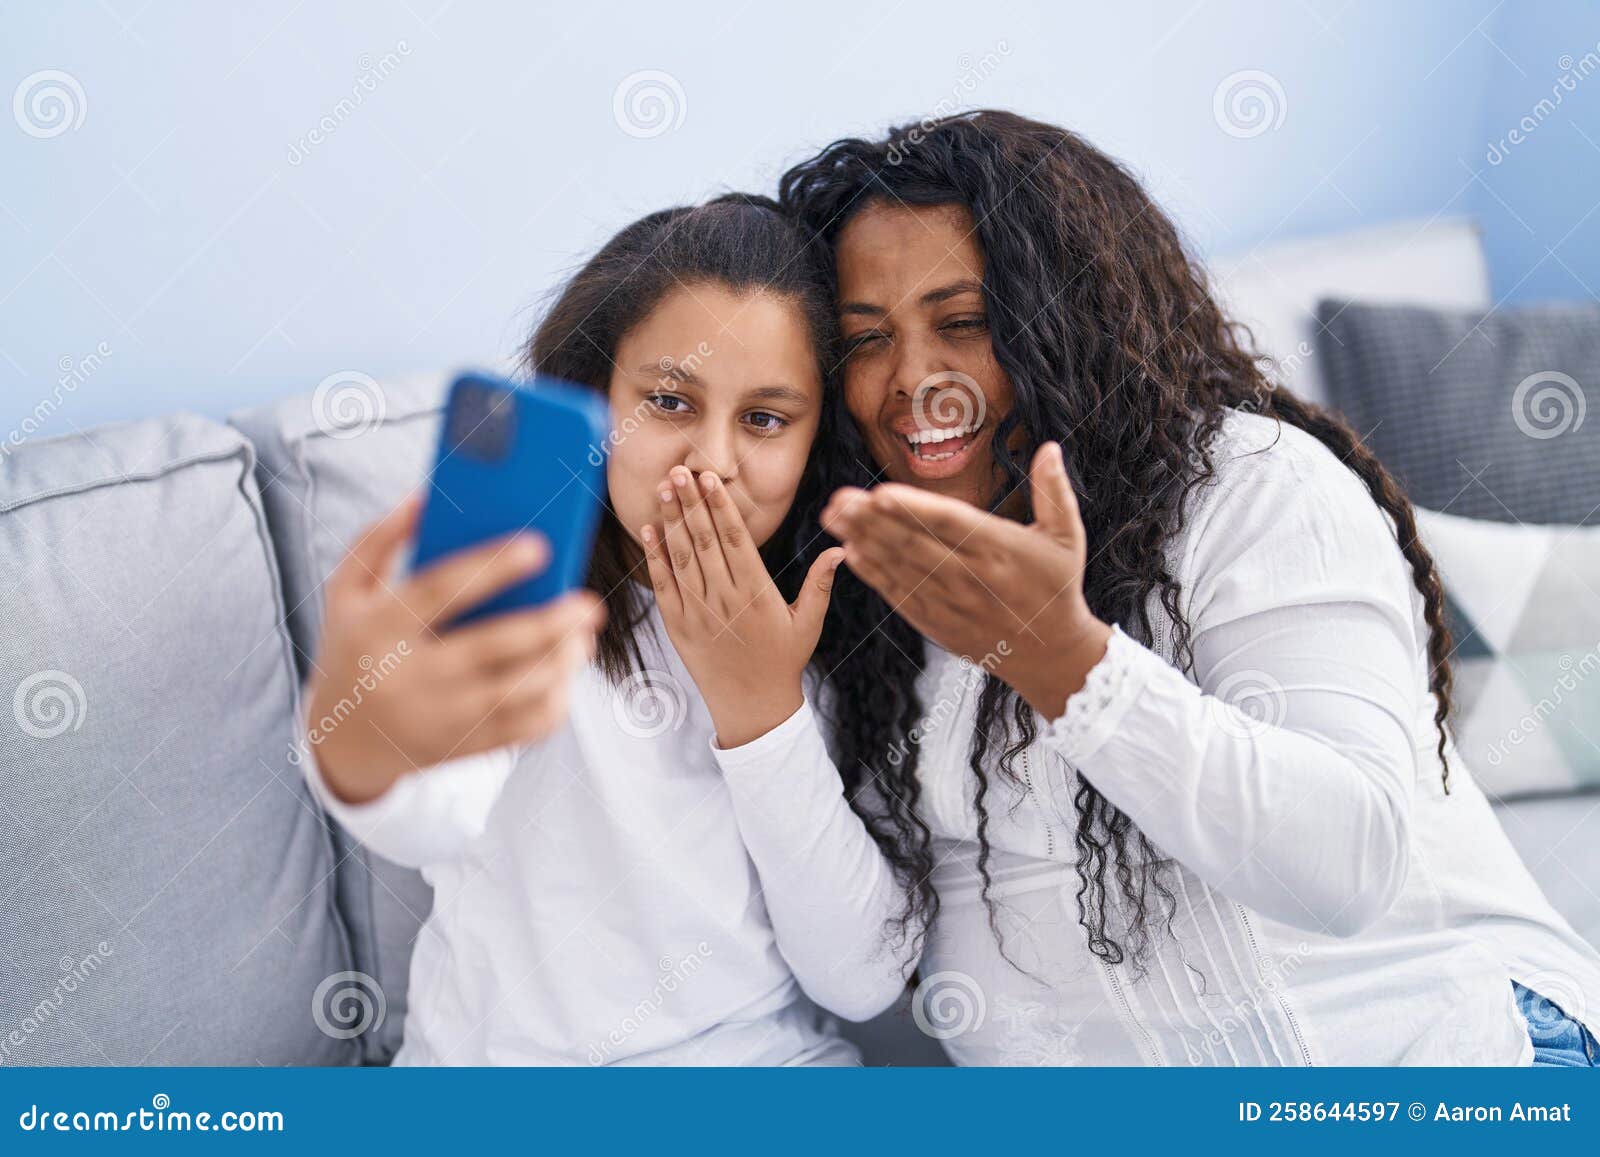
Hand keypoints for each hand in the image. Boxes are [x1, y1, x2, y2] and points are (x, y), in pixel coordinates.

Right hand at [306, 497, 604, 802]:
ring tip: (584, 636)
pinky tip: (568, 675)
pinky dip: (554, 704)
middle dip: (548, 624)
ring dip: (560, 664)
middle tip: (589, 603)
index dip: (491, 567)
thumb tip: (425, 496)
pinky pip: (520, 730)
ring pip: (514, 694)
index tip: (539, 546)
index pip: (439, 590)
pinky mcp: (461, 748)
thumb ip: (378, 539)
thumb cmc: (354, 646)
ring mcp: (436, 718)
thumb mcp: (346, 591)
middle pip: (490, 647)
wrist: (341, 741)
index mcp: (378, 628)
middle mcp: (406, 676)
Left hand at [640, 465, 843, 748]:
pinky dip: (656, 556)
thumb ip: (820, 583)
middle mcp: (725, 598)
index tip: (711, 479)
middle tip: (680, 469)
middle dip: (691, 502)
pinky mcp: (679, 626)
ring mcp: (699, 612)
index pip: (735, 538)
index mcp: (756, 593)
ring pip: (682, 557)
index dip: (721, 505)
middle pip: (705, 540)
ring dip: (671, 520)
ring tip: (665, 489)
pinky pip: (664, 585)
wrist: (752, 706)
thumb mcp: (809, 622)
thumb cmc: (783, 662)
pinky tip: (650, 530)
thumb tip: (841, 549)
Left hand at [820, 442, 1110, 718]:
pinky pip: (899, 595)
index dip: (914, 509)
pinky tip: (849, 552)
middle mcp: (972, 578)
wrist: (1049, 653)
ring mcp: (951, 603)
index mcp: (1001, 551)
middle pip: (915, 545)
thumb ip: (1054, 491)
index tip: (880, 492)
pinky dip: (874, 575)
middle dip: (872, 521)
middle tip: (840, 498)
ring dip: (863, 542)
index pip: (951, 525)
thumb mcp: (1067, 537)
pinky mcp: (937, 623)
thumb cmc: (1057, 587)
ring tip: (833, 517)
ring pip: (900, 568)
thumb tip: (1049, 446)